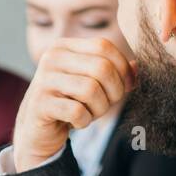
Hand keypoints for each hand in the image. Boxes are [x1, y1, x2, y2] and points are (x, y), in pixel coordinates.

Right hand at [12, 37, 135, 172]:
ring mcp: (43, 80)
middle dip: (114, 92)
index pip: (104, 46)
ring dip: (99, 109)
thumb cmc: (70, 103)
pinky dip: (84, 121)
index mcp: (64, 47)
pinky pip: (77, 111)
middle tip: (106, 104)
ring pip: (91, 90)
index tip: (124, 86)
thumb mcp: (93, 83)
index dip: (122, 68)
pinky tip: (76, 122)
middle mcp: (51, 58)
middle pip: (102, 68)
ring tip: (90, 114)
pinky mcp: (39, 104)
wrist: (37, 129)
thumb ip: (114, 72)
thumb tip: (138, 67)